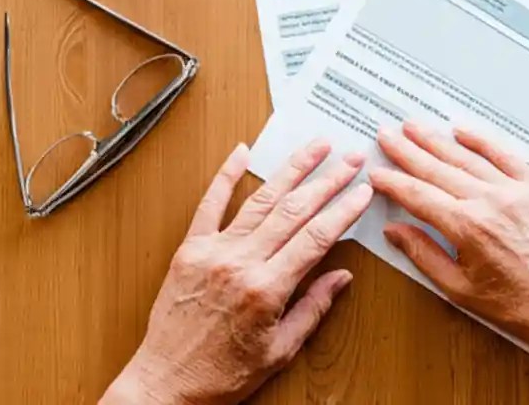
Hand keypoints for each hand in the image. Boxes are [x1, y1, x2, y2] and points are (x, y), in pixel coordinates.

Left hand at [102, 140, 372, 404]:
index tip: (363, 191)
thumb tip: (342, 277)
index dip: (344, 210)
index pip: (317, 237)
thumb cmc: (222, 375)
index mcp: (267, 290)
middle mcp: (240, 264)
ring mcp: (213, 252)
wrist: (165, 383)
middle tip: (350, 158)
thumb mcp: (279, 351)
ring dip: (291, 169)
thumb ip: (313, 309)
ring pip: (260, 201)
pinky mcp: (189, 250)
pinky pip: (209, 205)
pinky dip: (225, 176)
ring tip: (314, 147)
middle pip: (294, 211)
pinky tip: (241, 152)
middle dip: (327, 180)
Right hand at [370, 123, 528, 404]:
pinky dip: (482, 141)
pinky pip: (506, 156)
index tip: (377, 172)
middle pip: (438, 169)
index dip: (394, 182)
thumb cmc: (516, 306)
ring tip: (414, 127)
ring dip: (437, 140)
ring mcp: (516, 191)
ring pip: (468, 158)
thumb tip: (394, 230)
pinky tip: (462, 130)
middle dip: (408, 152)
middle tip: (387, 136)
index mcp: (467, 228)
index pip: (419, 196)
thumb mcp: (459, 289)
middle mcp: (491, 202)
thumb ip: (423, 254)